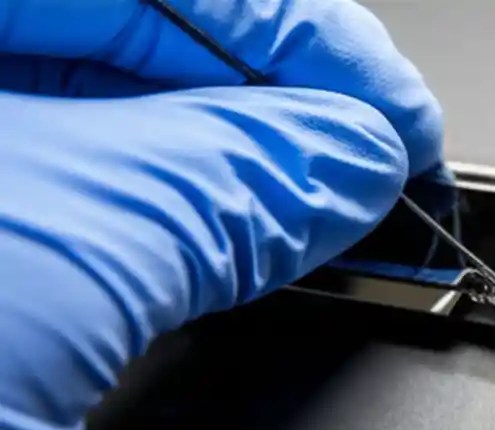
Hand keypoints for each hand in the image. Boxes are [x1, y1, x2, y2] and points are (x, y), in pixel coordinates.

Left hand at [0, 0, 442, 429]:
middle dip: (273, 105)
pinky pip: (65, 195)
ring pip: (100, 116)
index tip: (397, 122)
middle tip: (375, 177)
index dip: (301, 39)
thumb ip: (219, 189)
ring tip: (323, 219)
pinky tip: (226, 248)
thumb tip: (348, 163)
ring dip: (229, 170)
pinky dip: (160, 224)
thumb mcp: (43, 274)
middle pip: (125, 34)